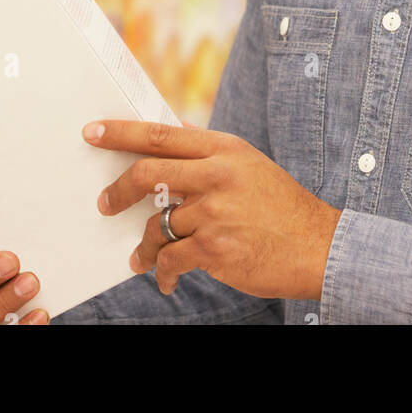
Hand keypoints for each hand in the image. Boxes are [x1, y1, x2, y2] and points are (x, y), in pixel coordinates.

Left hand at [83, 121, 341, 299]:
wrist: (319, 246)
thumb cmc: (283, 207)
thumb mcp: (251, 165)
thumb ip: (211, 151)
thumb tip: (174, 133)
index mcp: (225, 149)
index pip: (161, 134)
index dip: (121, 133)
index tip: (93, 133)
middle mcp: (218, 175)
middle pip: (148, 173)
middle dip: (118, 190)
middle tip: (105, 204)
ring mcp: (216, 212)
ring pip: (157, 224)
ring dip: (145, 246)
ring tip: (143, 258)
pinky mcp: (215, 248)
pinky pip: (170, 259)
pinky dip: (163, 272)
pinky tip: (167, 279)